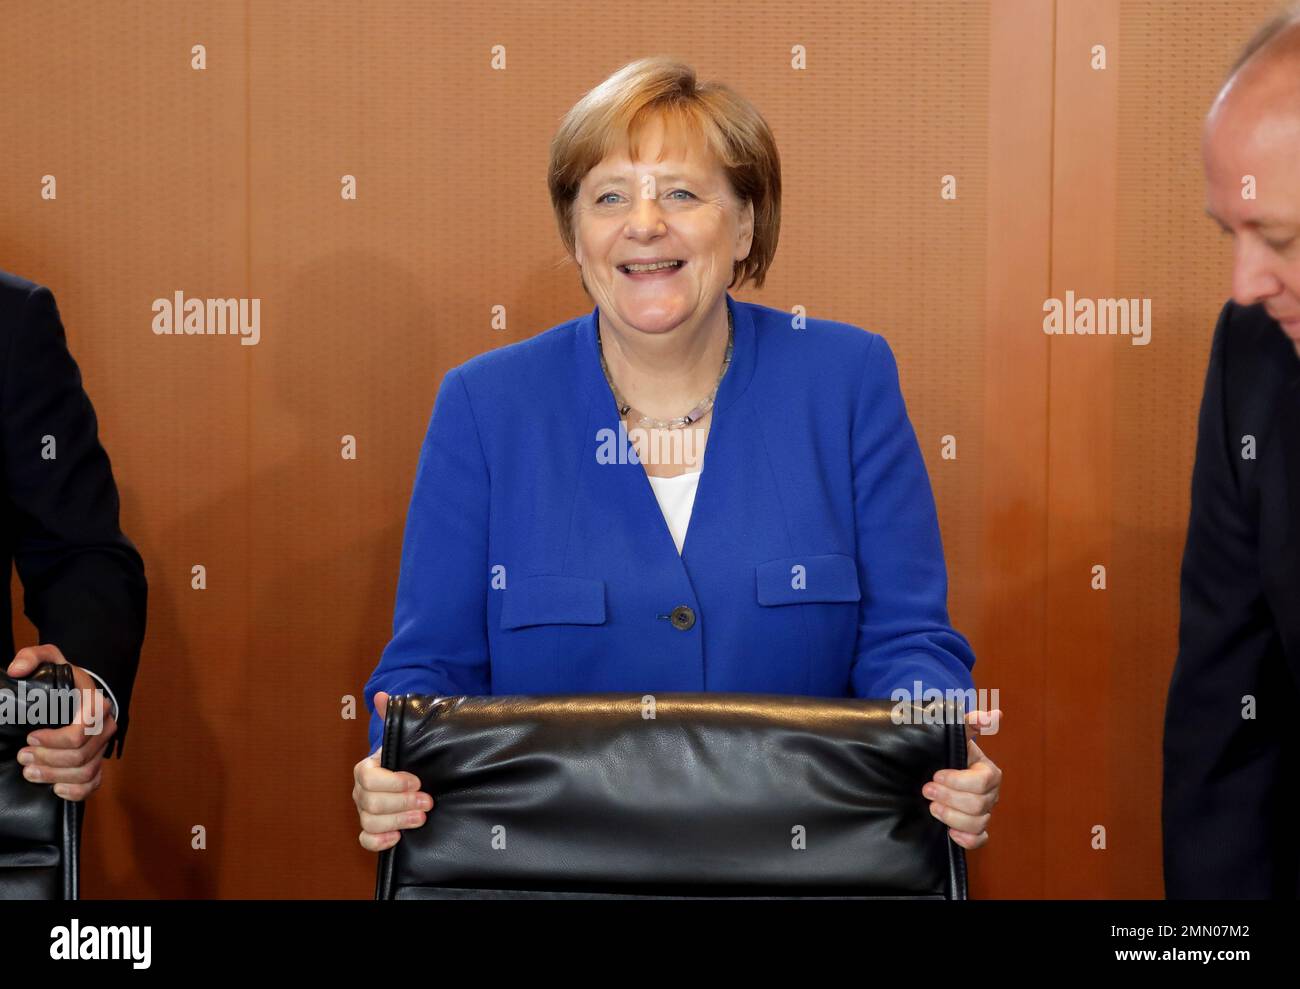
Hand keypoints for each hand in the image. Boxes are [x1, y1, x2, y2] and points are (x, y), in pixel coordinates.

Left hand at [7, 643, 116, 801]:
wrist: (81, 692)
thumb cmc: (64, 678)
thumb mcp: (50, 659)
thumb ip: (32, 657)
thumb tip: (16, 670)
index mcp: (96, 704)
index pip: (81, 732)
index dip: (53, 741)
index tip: (30, 737)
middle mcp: (105, 726)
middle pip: (81, 756)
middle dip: (47, 760)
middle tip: (23, 756)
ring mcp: (102, 746)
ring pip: (85, 772)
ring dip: (54, 776)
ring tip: (29, 771)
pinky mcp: (97, 761)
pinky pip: (93, 784)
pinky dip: (76, 791)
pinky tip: (56, 788)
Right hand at [353, 691, 434, 851]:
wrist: (415, 774)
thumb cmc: (409, 755)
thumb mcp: (405, 735)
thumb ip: (393, 716)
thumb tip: (381, 696)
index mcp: (366, 768)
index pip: (368, 778)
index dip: (392, 782)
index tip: (417, 781)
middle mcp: (362, 791)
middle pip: (370, 803)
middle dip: (401, 803)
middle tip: (428, 801)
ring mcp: (366, 811)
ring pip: (369, 822)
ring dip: (397, 821)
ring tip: (422, 818)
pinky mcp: (374, 828)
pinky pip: (366, 840)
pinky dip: (379, 841)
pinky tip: (398, 837)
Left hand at [922, 707, 1001, 849]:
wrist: (930, 769)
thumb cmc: (943, 749)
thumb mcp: (952, 732)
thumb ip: (969, 721)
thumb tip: (995, 715)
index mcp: (988, 771)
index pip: (981, 781)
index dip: (957, 781)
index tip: (935, 775)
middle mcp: (990, 793)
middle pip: (978, 805)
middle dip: (949, 798)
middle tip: (926, 790)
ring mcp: (984, 812)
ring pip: (978, 823)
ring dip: (952, 818)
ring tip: (932, 808)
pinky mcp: (974, 828)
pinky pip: (980, 840)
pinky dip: (967, 839)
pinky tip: (950, 833)